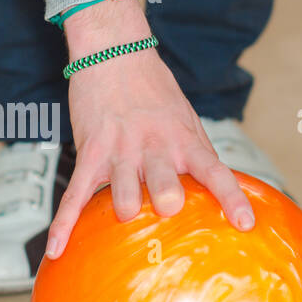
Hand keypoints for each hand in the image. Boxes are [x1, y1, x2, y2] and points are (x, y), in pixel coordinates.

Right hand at [46, 0, 254, 257]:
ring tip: (126, 213)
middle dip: (166, 202)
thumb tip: (216, 190)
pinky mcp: (90, 152)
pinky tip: (56, 249)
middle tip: (167, 208)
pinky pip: (76, 194)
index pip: (215, 172)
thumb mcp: (185, 118)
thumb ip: (196, 154)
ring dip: (125, 208)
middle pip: (164, 187)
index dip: (232, 199)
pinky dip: (64, 224)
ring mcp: (121, 151)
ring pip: (123, 193)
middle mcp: (155, 148)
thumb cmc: (152, 88)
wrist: (114, 52)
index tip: (245, 224)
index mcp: (184, 140)